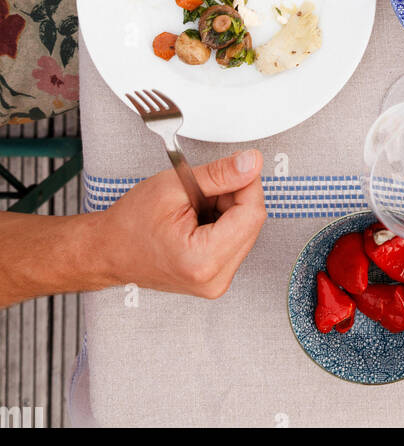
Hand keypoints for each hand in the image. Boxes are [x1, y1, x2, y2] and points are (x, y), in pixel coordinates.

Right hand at [95, 149, 266, 296]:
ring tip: (195, 207)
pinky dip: (222, 223)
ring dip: (228, 209)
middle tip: (202, 190)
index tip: (235, 168)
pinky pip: (236, 241)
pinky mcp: (215, 278)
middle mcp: (214, 279)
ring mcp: (216, 283)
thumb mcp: (174, 186)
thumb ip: (220, 174)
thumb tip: (251, 163)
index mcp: (203, 260)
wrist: (109, 250)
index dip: (246, 183)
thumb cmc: (130, 225)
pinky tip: (198, 220)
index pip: (253, 213)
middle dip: (234, 197)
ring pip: (246, 230)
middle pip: (252, 222)